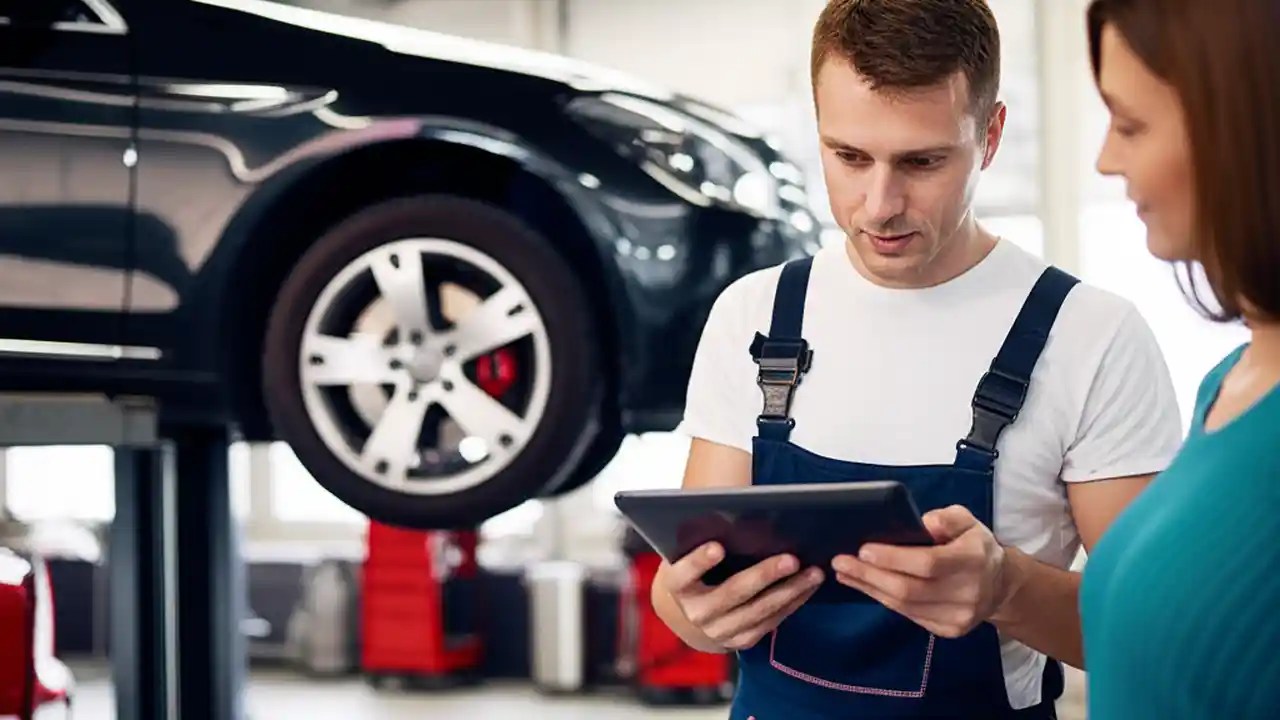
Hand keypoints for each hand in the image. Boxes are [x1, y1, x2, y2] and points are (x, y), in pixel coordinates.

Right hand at [660, 542, 824, 650]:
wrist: (694, 612)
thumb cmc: (698, 570)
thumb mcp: (692, 555)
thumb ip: (707, 540)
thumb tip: (743, 519)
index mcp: (677, 586)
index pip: (684, 574)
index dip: (699, 561)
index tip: (717, 546)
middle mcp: (695, 612)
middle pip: (732, 592)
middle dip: (764, 575)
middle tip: (791, 559)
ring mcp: (718, 630)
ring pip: (758, 611)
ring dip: (790, 590)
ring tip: (813, 572)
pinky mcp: (740, 641)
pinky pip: (771, 622)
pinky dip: (792, 603)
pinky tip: (808, 587)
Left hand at [831, 505, 1013, 638]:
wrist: (998, 585)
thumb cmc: (975, 546)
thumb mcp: (967, 521)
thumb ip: (947, 518)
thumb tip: (922, 524)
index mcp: (974, 560)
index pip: (927, 563)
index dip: (893, 558)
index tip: (863, 549)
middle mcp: (968, 592)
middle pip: (910, 589)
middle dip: (869, 575)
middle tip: (841, 561)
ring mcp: (958, 616)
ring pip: (904, 605)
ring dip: (870, 588)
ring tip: (844, 573)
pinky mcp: (948, 629)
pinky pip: (908, 615)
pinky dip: (883, 599)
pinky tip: (865, 586)